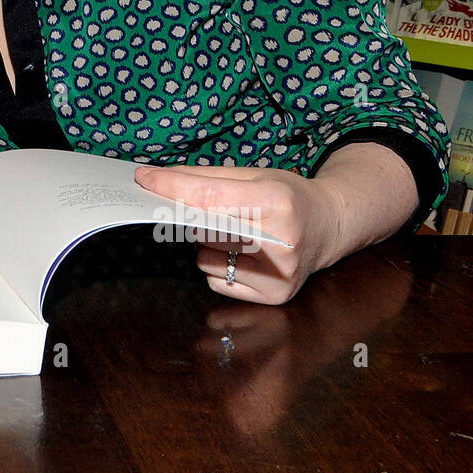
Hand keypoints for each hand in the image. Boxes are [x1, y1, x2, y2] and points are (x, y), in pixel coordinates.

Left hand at [133, 163, 347, 305]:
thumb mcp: (254, 175)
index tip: (144, 179)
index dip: (171, 188)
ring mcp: (279, 274)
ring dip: (206, 244)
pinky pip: (215, 281)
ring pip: (204, 258)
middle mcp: (281, 242)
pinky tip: (241, 255)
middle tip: (195, 207)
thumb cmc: (287, 196)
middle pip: (203, 229)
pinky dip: (217, 266)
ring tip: (235, 233)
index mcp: (277, 202)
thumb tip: (156, 180)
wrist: (329, 226)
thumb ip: (205, 178)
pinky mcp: (275, 296)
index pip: (209, 197)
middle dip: (188, 216)